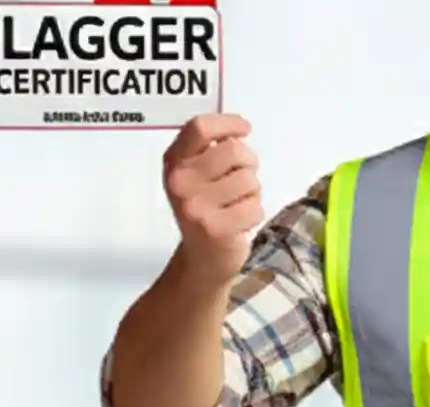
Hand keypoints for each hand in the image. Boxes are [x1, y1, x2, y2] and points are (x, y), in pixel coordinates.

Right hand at [162, 113, 263, 287]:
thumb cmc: (206, 208)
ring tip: (236, 204)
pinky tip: (239, 222)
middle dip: (248, 163)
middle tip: (242, 178)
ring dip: (252, 192)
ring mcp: (196, 206)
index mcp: (174, 162)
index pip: (199, 127)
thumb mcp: (196, 175)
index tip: (244, 129)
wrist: (201, 260)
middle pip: (234, 150)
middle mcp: (180, 182)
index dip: (228, 123)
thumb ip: (210, 150)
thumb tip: (237, 130)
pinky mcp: (215, 229)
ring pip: (249, 180)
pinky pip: (255, 206)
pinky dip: (254, 213)